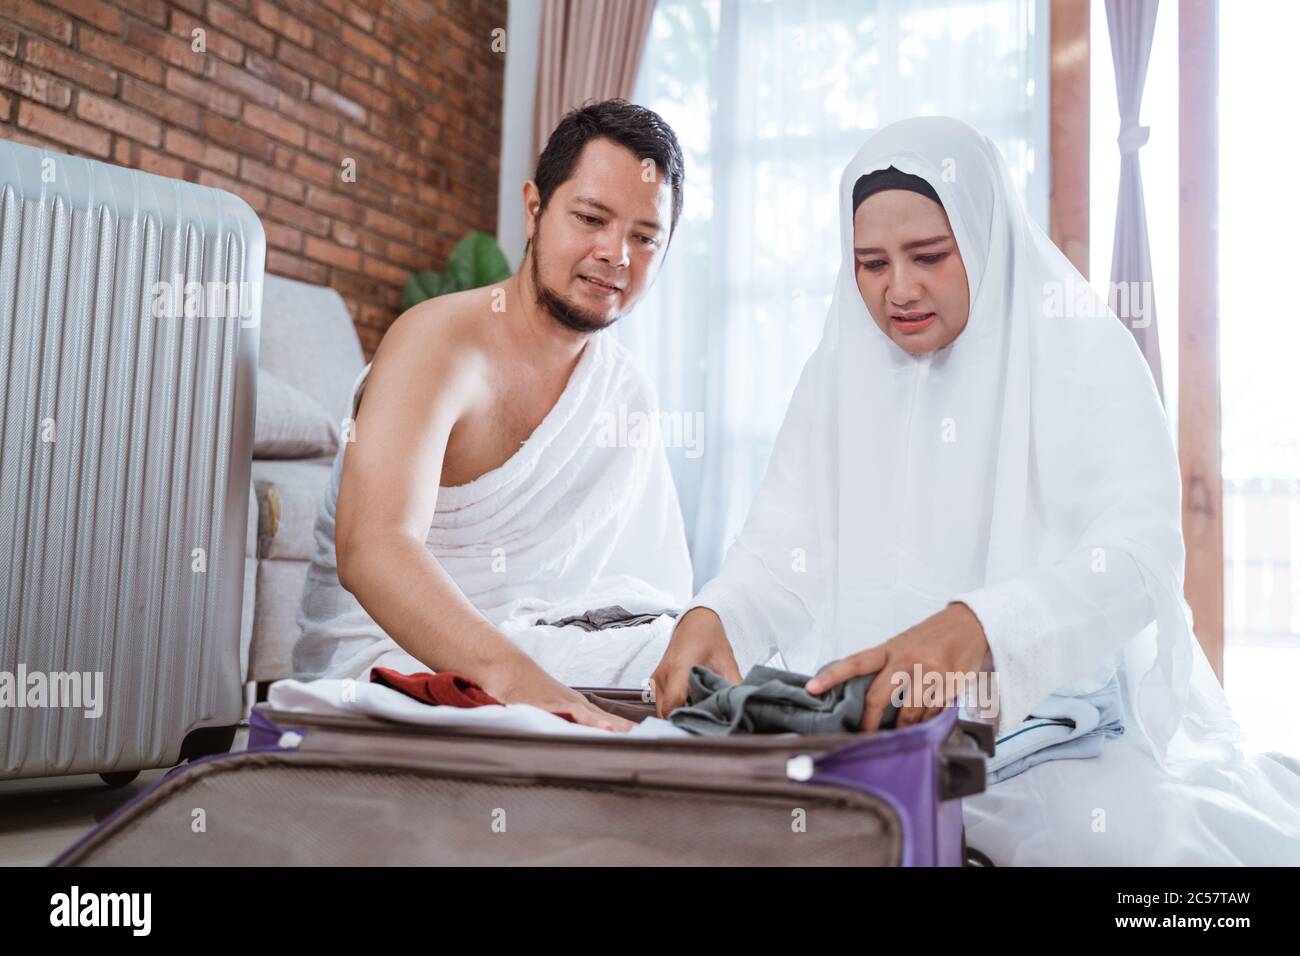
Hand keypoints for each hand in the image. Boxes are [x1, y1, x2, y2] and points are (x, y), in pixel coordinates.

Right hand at [484, 657, 636, 731]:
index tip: (648, 743)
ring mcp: (568, 703)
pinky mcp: (554, 703)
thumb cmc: (529, 693)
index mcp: (581, 709)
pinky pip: (576, 714)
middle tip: (651, 743)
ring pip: (597, 717)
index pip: (610, 722)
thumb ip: (564, 726)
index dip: (628, 732)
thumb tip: (576, 745)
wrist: (510, 670)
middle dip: (629, 733)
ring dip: (616, 728)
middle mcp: (579, 705)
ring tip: (633, 738)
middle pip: (610, 720)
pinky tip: (604, 729)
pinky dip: (591, 722)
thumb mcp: (550, 712)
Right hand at [649, 608, 742, 717]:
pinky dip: (674, 707)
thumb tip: (739, 708)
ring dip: (678, 714)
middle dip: (684, 719)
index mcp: (678, 668)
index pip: (673, 706)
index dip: (686, 719)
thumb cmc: (710, 639)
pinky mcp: (656, 680)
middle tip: (705, 721)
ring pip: (662, 709)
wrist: (695, 621)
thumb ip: (732, 686)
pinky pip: (662, 702)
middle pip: (665, 712)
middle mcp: (663, 675)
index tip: (703, 725)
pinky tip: (691, 704)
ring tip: (699, 712)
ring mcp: (656, 678)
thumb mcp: (727, 662)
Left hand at [804, 602, 989, 732]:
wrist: (970, 624)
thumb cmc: (932, 636)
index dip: (831, 676)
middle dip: (869, 722)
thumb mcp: (902, 644)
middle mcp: (906, 660)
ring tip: (899, 734)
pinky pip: (932, 714)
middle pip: (879, 697)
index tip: (811, 688)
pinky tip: (924, 723)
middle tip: (865, 735)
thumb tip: (867, 698)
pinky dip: (926, 722)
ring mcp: (929, 673)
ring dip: (902, 728)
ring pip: (908, 713)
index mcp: (889, 648)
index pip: (854, 662)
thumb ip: (885, 667)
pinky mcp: (949, 684)